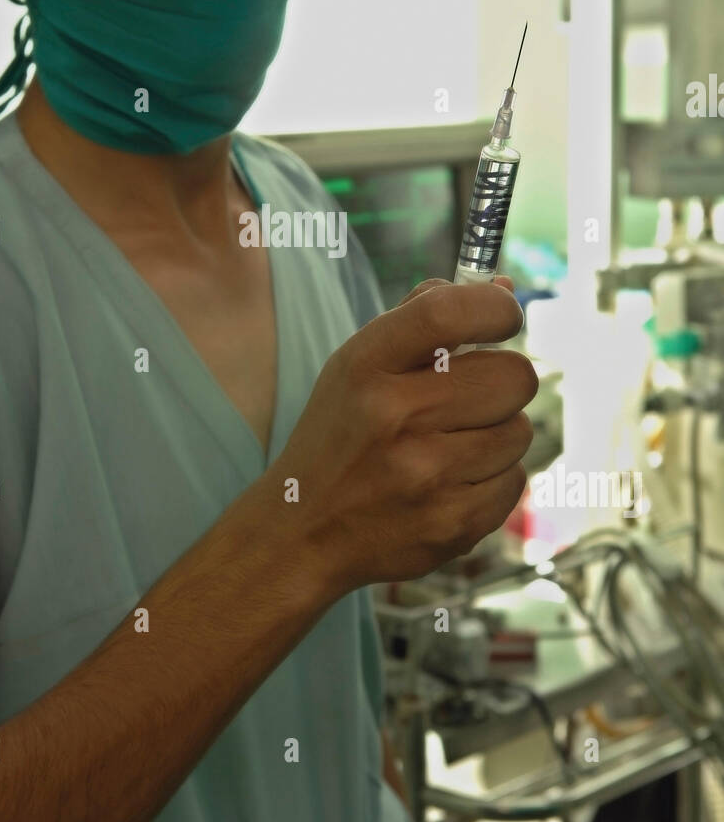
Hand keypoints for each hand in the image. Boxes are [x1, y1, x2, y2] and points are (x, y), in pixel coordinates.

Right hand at [266, 274, 537, 596]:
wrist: (302, 534)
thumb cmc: (341, 437)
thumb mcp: (357, 367)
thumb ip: (424, 319)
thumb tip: (504, 288)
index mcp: (366, 366)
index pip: (450, 312)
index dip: (496, 307)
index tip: (503, 316)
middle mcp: (395, 416)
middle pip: (513, 377)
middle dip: (502, 381)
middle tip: (471, 396)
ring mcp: (426, 476)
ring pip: (519, 432)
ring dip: (496, 435)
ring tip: (451, 447)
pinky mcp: (452, 525)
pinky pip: (515, 481)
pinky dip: (492, 480)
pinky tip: (450, 484)